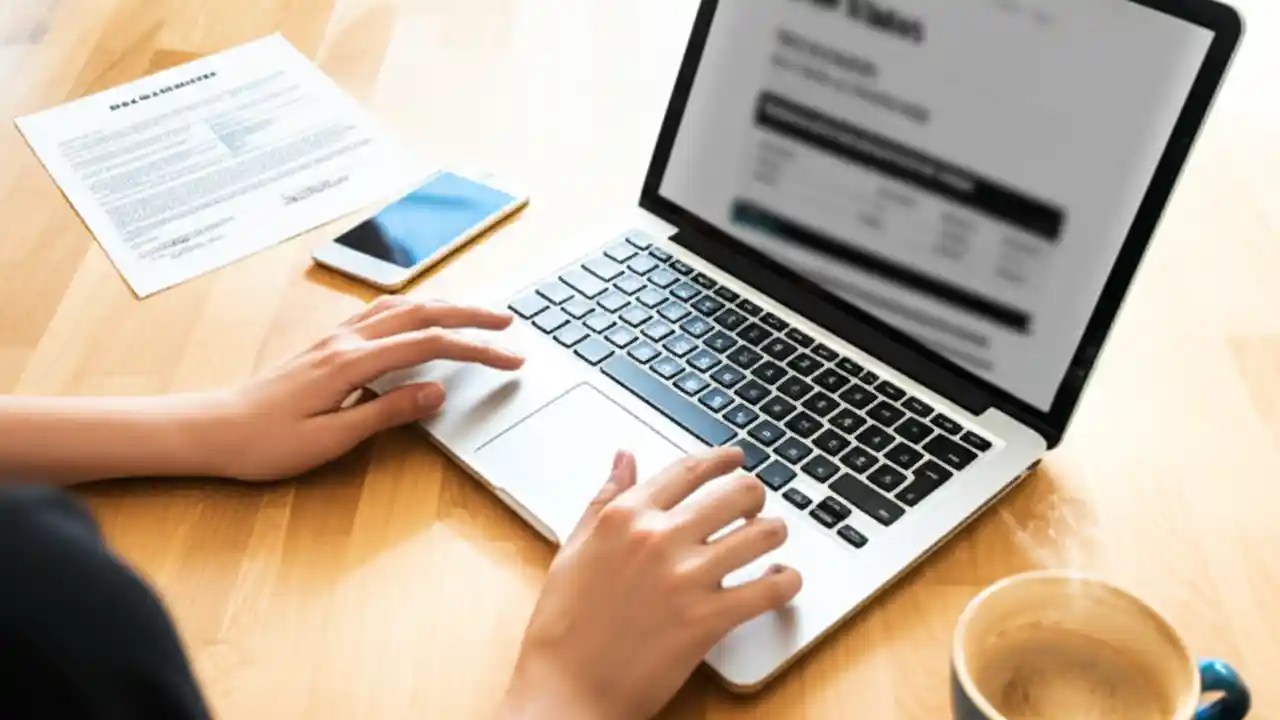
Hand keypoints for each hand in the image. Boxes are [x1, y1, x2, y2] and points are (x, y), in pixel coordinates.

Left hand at [208, 296, 523, 480]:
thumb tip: (436, 390)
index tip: (511, 359)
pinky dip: (412, 308)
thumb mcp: (331, 438)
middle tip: (510, 324)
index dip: (477, 349)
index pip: (431, 345)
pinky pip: (380, 313)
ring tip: (475, 313)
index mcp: (352, 363)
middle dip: (471, 315)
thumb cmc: (265, 443)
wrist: (212, 429)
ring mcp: (335, 338)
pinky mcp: (327, 345)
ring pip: (401, 306)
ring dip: (443, 305)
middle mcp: (346, 340)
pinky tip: (418, 316)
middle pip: (422, 312)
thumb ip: (387, 411)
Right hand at [500, 448, 802, 719]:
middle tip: (753, 508)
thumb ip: (603, 501)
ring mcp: (687, 578)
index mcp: (624, 518)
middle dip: (754, 496)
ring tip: (769, 543)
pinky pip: (771, 589)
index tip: (735, 458)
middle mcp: (659, 538)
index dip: (721, 459)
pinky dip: (787, 581)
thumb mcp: (574, 551)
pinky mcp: (709, 619)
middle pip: (736, 492)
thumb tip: (624, 459)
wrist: (567, 689)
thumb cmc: (564, 628)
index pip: (688, 470)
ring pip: (764, 533)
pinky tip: (783, 580)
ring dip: (775, 534)